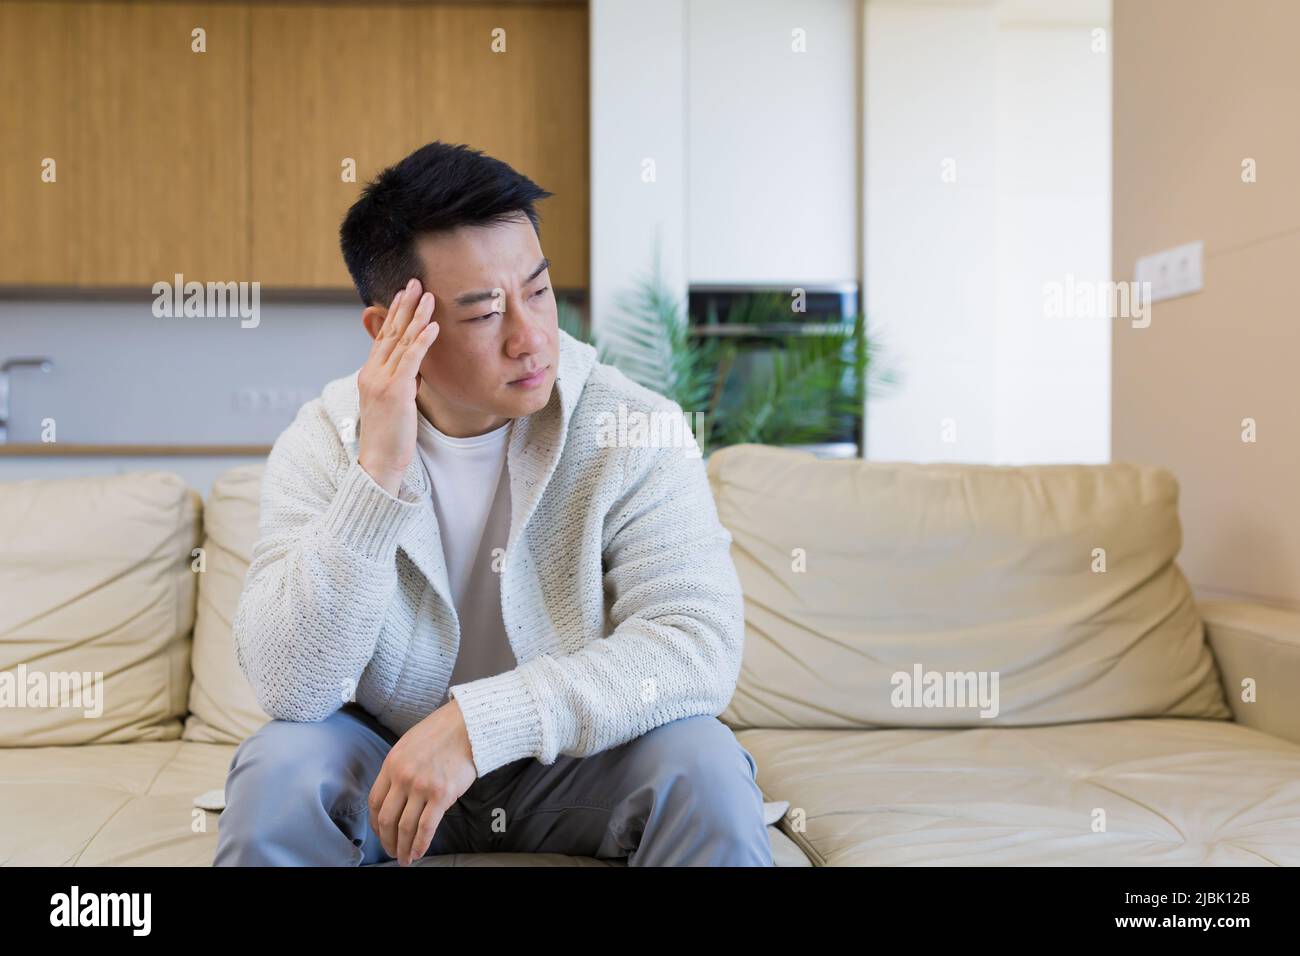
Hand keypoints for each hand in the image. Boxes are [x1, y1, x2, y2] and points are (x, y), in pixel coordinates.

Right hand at [357, 277, 439, 495]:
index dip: (395, 313)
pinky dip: (422, 340)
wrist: (379, 461)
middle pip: (390, 332)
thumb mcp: (396, 401)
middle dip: (404, 305)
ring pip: (401, 341)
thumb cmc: (391, 436)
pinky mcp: (395, 391)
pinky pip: (411, 360)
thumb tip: (418, 365)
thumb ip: (404, 379)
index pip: (384, 337)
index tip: (405, 294)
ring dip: (416, 315)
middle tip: (415, 281)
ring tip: (428, 294)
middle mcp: (372, 372)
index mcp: (370, 374)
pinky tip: (433, 325)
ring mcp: (381, 380)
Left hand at [368, 698, 477, 865]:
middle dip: (387, 841)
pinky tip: (418, 852)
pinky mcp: (442, 795)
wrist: (468, 724)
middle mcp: (403, 777)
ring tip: (405, 858)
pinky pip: (426, 827)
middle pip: (387, 819)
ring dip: (403, 847)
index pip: (375, 802)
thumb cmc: (442, 732)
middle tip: (392, 851)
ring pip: (405, 827)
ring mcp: (421, 786)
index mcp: (392, 764)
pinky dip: (420, 844)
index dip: (375, 823)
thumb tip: (399, 794)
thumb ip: (400, 768)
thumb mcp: (410, 744)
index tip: (380, 833)